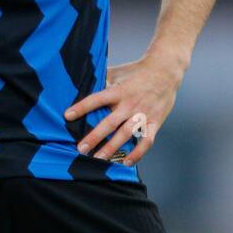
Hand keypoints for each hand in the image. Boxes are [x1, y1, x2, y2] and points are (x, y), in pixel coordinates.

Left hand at [64, 54, 184, 166]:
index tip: (67, 116)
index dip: (82, 107)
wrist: (165, 70)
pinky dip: (138, 153)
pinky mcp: (155, 121)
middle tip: (81, 149)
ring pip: (126, 134)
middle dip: (95, 136)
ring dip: (112, 147)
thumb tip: (82, 84)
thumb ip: (101, 79)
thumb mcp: (118, 72)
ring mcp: (143, 113)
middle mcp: (130, 103)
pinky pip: (146, 140)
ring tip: (98, 159)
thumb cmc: (137, 71)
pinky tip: (127, 162)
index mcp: (119, 90)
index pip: (97, 99)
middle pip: (110, 122)